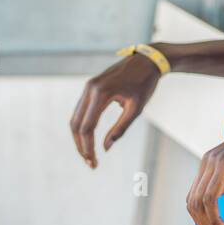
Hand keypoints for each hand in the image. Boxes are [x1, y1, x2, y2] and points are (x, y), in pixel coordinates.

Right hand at [69, 50, 163, 167]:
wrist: (147, 61)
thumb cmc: (144, 85)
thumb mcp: (136, 109)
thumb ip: (120, 129)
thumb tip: (105, 148)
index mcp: (101, 93)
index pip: (87, 127)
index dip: (88, 147)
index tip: (93, 162)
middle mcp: (90, 89)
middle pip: (76, 124)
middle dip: (81, 145)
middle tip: (90, 163)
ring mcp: (88, 87)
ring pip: (76, 118)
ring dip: (79, 138)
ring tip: (88, 155)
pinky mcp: (90, 88)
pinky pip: (81, 111)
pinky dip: (82, 127)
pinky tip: (89, 139)